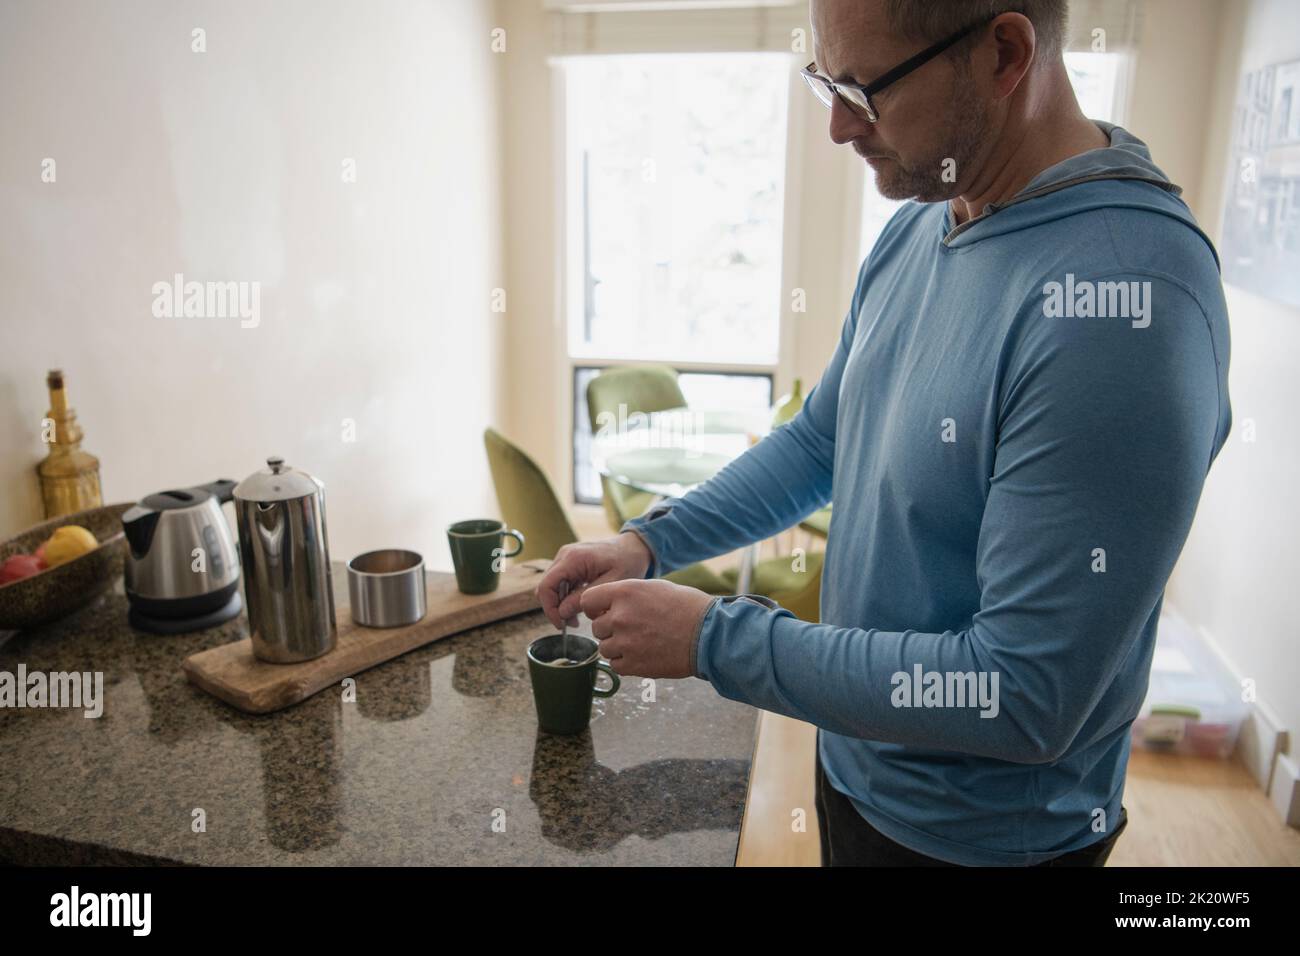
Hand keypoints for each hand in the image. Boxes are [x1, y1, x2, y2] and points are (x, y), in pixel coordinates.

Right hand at [536, 532, 653, 629]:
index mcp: (573, 558)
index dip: (550, 609)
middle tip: (572, 623)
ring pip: (551, 586)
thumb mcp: (609, 585)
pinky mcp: (569, 562)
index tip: (561, 624)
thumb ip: (584, 598)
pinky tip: (580, 604)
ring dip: (560, 603)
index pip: (546, 586)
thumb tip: (562, 613)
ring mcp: (566, 557)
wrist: (634, 547)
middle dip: (555, 608)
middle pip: (545, 587)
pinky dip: (565, 596)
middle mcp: (564, 555)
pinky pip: (559, 582)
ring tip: (577, 617)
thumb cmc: (627, 562)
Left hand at [579, 578, 714, 678]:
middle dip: (610, 629)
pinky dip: (625, 662)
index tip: (605, 612)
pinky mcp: (633, 665)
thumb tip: (608, 605)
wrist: (709, 635)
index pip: (588, 601)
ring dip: (618, 647)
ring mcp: (625, 642)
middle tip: (634, 629)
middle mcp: (620, 616)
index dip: (595, 607)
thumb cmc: (687, 608)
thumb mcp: (654, 588)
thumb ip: (627, 596)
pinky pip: (615, 665)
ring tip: (641, 642)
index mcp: (624, 593)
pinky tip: (643, 654)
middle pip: (596, 627)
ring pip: (604, 648)